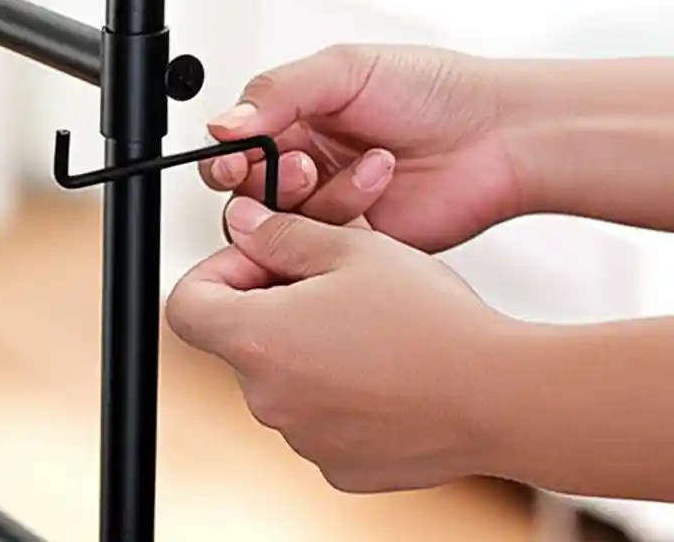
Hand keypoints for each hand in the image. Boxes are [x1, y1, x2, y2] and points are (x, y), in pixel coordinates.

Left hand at [166, 197, 517, 492]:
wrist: (504, 396)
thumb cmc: (431, 321)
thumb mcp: (351, 249)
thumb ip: (281, 234)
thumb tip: (240, 221)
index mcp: (255, 340)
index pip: (185, 305)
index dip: (215, 275)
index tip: (260, 261)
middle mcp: (266, 398)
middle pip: (239, 341)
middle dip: (272, 307)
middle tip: (331, 284)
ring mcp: (301, 439)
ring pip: (282, 380)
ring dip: (308, 350)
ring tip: (371, 328)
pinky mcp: (339, 467)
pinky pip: (319, 419)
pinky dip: (340, 394)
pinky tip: (388, 373)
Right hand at [198, 44, 525, 250]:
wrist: (502, 135)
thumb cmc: (436, 91)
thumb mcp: (345, 70)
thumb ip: (276, 93)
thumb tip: (221, 124)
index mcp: (296, 118)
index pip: (234, 147)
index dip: (226, 157)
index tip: (235, 160)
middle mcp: (307, 162)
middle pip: (247, 192)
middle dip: (265, 183)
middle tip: (302, 167)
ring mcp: (330, 205)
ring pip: (283, 223)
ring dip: (316, 196)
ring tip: (367, 166)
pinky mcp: (355, 242)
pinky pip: (321, 247)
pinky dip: (345, 217)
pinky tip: (381, 186)